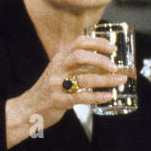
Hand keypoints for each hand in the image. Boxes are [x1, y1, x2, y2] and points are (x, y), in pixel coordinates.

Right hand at [5, 34, 128, 147]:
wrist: (29, 108)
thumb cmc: (50, 89)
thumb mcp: (60, 71)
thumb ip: (78, 66)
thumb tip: (107, 64)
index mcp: (60, 58)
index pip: (79, 42)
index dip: (97, 43)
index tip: (112, 48)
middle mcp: (58, 68)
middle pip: (80, 56)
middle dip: (101, 60)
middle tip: (115, 67)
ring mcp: (57, 84)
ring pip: (85, 78)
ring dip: (106, 80)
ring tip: (120, 80)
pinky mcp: (59, 100)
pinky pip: (81, 97)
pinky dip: (97, 96)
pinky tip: (108, 96)